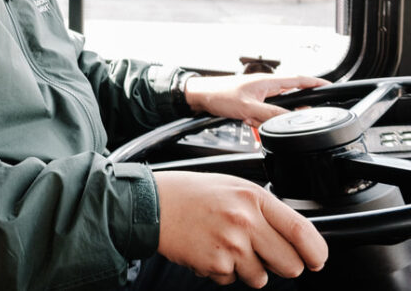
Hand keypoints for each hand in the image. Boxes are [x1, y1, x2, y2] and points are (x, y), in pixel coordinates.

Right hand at [154, 171, 327, 286]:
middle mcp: (245, 221)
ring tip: (225, 245)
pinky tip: (209, 249)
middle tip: (264, 254)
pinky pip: (232, 280)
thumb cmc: (192, 194)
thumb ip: (263, 209)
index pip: (302, 232)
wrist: (152, 205)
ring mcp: (231, 245)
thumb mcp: (233, 187)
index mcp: (253, 197)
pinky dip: (222, 270)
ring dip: (248, 269)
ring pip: (261, 278)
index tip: (315, 259)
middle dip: (281, 265)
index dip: (316, 252)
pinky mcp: (215, 264)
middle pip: (290, 264)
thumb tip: (294, 236)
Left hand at [184, 73, 327, 125]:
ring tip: (251, 120)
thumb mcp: (248, 107)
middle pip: (288, 100)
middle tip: (277, 120)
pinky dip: (256, 121)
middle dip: (284, 114)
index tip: (330, 88)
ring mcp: (257, 93)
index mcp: (268, 81)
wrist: (198, 96)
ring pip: (273, 110)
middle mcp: (265, 85)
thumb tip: (291, 120)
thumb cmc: (218, 95)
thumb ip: (271, 114)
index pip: (300, 80)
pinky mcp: (249, 100)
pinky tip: (248, 124)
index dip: (316, 84)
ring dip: (264, 119)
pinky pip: (261, 113)